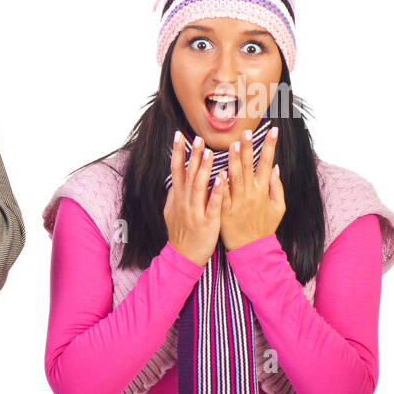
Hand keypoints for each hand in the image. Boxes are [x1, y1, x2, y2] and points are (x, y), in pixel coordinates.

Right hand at [164, 132, 224, 266]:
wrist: (183, 256)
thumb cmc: (181, 233)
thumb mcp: (171, 212)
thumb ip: (174, 195)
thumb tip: (174, 180)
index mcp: (178, 198)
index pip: (176, 171)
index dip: (177, 153)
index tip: (178, 136)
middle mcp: (185, 202)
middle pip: (188, 174)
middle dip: (192, 155)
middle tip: (197, 138)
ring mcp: (195, 211)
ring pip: (199, 186)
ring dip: (203, 169)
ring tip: (209, 152)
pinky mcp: (207, 222)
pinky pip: (213, 204)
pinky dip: (216, 191)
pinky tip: (222, 178)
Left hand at [219, 126, 284, 249]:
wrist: (251, 248)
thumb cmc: (264, 227)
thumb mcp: (279, 207)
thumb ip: (277, 187)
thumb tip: (276, 167)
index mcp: (263, 191)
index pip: (267, 163)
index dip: (270, 146)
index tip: (273, 130)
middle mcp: (251, 194)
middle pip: (249, 166)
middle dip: (248, 147)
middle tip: (246, 131)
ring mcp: (237, 202)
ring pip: (234, 177)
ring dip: (233, 160)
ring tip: (232, 144)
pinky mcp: (224, 211)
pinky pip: (222, 195)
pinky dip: (220, 183)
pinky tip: (218, 171)